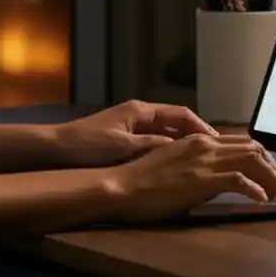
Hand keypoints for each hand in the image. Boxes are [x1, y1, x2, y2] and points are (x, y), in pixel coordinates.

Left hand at [53, 99, 219, 167]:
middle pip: (176, 122)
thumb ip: (153, 145)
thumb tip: (183, 148)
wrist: (57, 148)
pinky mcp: (125, 139)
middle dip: (196, 135)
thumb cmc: (88, 144)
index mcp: (140, 111)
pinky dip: (167, 151)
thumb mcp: (124, 146)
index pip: (181, 114)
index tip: (218, 140)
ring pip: (166, 133)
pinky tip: (175, 165)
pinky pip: (154, 142)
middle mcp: (139, 114)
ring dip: (183, 144)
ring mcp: (132, 126)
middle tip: (216, 151)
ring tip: (202, 160)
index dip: (201, 126)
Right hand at [104, 134, 275, 222]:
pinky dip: (256, 190)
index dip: (264, 159)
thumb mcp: (174, 166)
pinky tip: (263, 202)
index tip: (274, 177)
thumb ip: (198, 167)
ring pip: (253, 160)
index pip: (242, 143)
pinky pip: (240, 180)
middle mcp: (205, 144)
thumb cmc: (141, 181)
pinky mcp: (202, 179)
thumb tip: (221, 180)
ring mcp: (204, 160)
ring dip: (274, 179)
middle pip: (254, 149)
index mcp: (198, 140)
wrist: (121, 186)